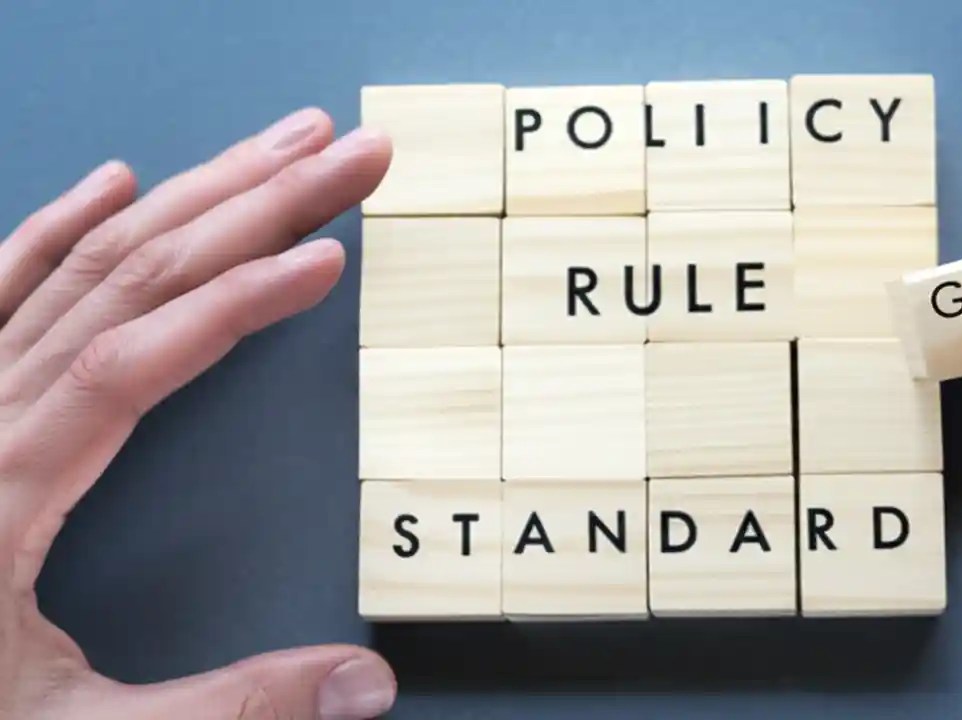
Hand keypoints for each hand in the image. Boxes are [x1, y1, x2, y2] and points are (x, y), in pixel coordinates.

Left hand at [0, 109, 395, 717]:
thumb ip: (228, 706)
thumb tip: (369, 681)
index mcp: (1, 490)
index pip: (136, 360)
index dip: (241, 300)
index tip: (330, 256)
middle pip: (123, 278)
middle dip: (247, 205)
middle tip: (345, 154)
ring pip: (77, 265)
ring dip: (185, 196)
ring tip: (278, 147)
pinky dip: (54, 226)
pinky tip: (115, 178)